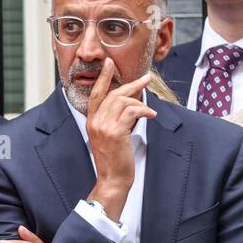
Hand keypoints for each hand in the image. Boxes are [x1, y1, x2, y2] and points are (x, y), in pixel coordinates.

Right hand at [84, 60, 154, 221]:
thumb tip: (128, 103)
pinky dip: (144, 110)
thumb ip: (112, 119)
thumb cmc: (113, 160)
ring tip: (148, 110)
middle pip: (114, 94)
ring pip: (123, 101)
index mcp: (91, 121)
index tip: (110, 64)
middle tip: (145, 77)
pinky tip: (150, 115)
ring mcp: (104, 127)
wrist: (112, 178)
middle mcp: (95, 122)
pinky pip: (132, 111)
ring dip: (140, 101)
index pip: (96, 93)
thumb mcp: (108, 136)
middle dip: (132, 84)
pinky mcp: (115, 132)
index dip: (103, 77)